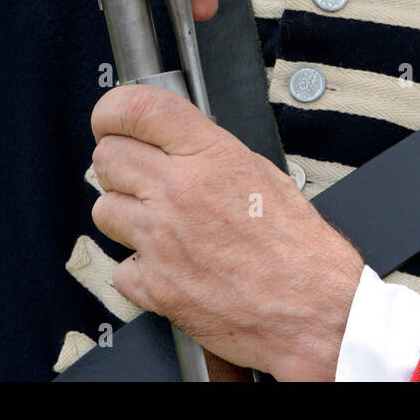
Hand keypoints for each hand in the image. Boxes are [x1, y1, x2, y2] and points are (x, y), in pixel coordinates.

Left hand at [89, 85, 364, 380]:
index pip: (138, 109)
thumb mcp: (262, 174)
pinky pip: (120, 267)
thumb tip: (175, 141)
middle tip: (140, 177)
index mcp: (211, 157)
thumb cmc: (298, 248)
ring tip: (161, 226)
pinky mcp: (155, 286)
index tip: (109, 119)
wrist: (315, 309)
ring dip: (126, 217)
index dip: (113, 110)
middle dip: (120, 166)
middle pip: (107, 158)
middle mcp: (180, 193)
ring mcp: (162, 240)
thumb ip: (211, 152)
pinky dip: (140, 270)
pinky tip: (170, 265)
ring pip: (105, 210)